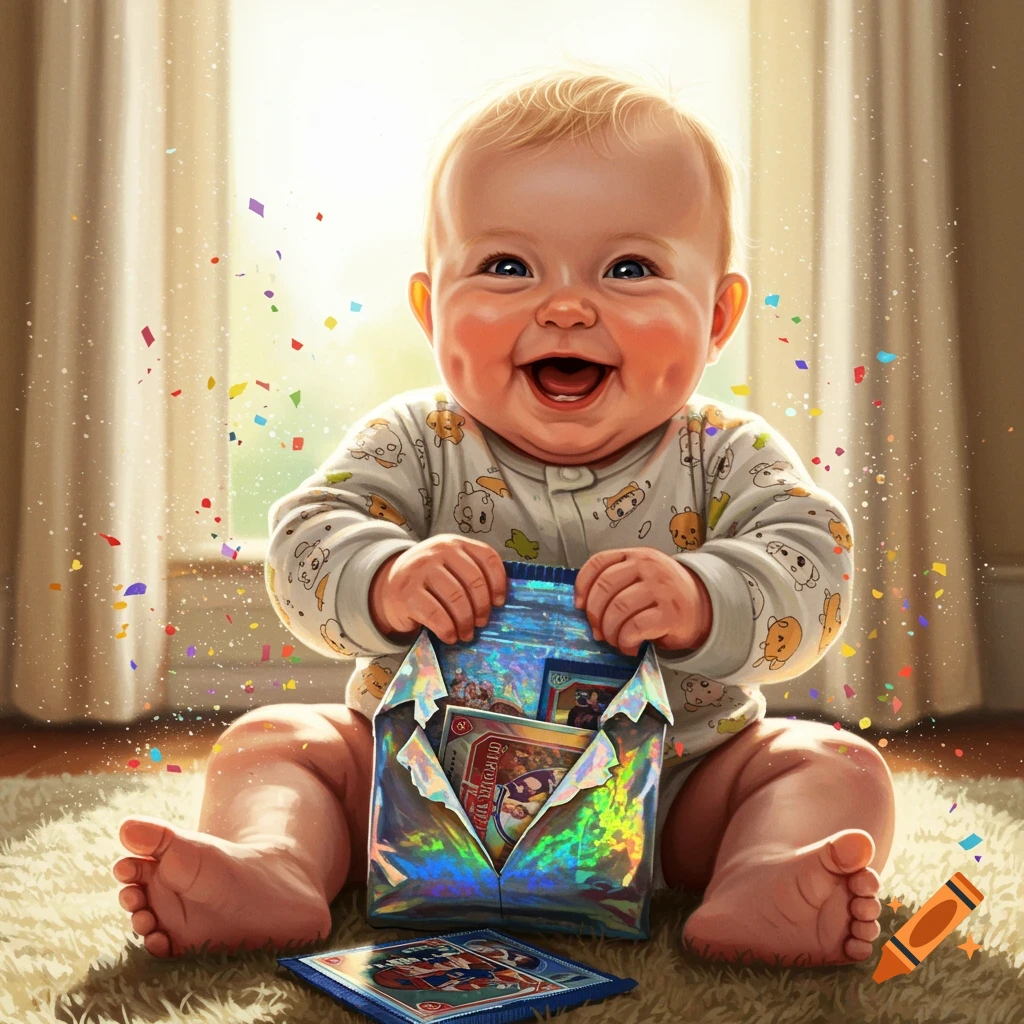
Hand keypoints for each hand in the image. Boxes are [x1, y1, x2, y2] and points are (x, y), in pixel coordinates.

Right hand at [369, 535, 506, 644]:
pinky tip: (450, 636)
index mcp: (454, 543)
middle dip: (482, 607)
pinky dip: (448, 629)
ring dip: (466, 622)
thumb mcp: (449, 566)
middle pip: (474, 581)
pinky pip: (436, 615)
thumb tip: (499, 601)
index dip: (498, 582)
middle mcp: (438, 552)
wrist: (388, 587)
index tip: (499, 603)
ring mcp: (420, 570)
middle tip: (481, 623)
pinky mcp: (407, 593)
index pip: (487, 557)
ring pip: (456, 599)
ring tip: (466, 634)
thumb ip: (472, 573)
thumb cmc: (429, 580)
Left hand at [573, 548, 711, 656]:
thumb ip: (615, 585)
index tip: (579, 606)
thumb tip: (587, 613)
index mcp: (636, 555)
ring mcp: (660, 588)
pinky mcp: (670, 613)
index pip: (599, 562)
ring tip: (615, 640)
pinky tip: (630, 646)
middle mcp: (648, 566)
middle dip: (595, 615)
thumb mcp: (640, 578)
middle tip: (599, 631)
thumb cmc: (663, 596)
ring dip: (610, 631)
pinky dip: (626, 642)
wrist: (703, 607)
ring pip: (618, 609)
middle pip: (604, 587)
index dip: (582, 585)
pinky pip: (635, 628)